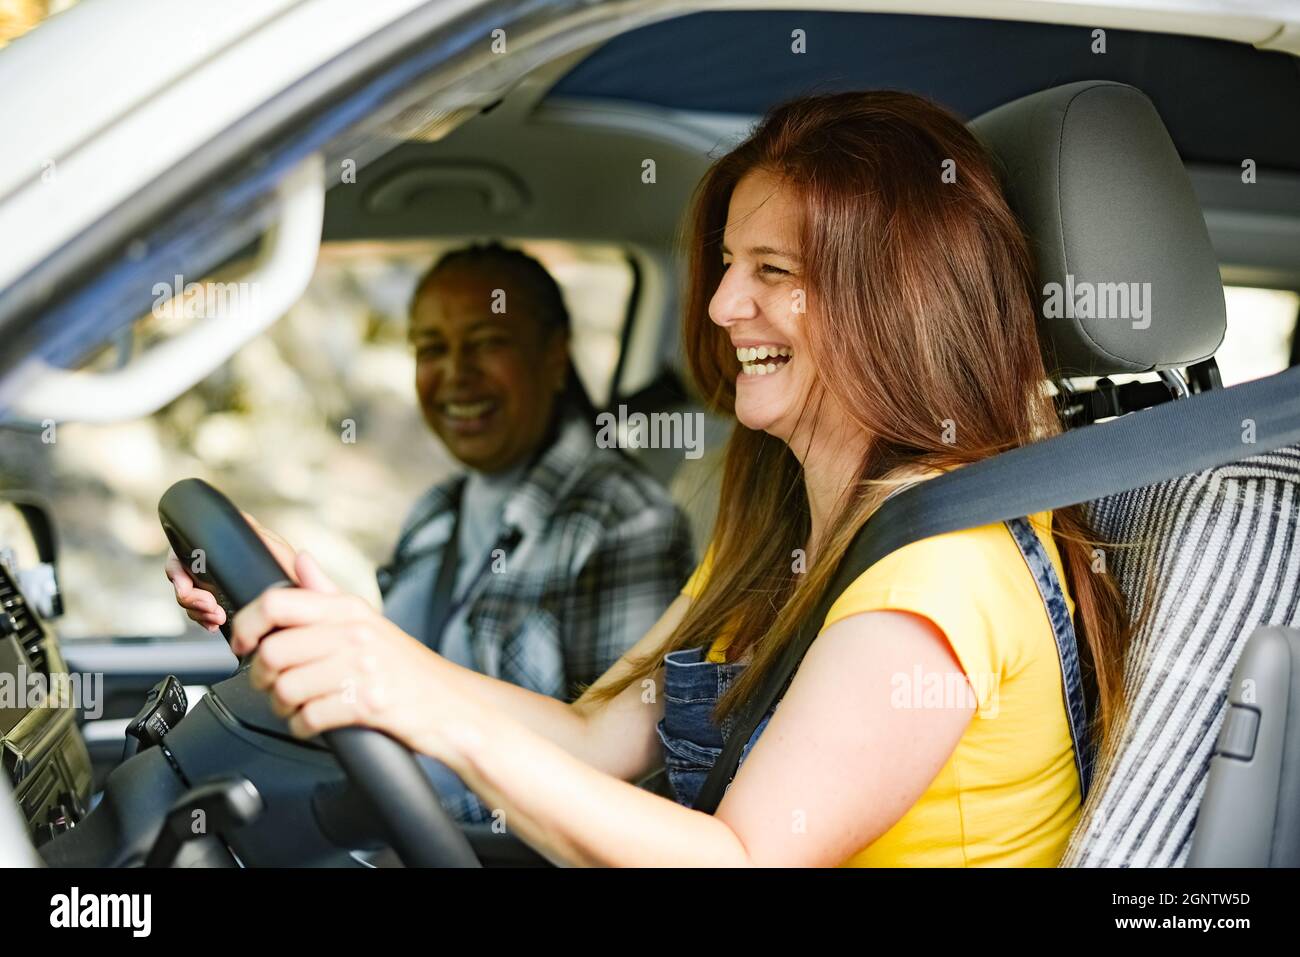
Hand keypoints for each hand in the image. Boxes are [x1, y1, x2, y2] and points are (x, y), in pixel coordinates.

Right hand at [164, 511, 297, 631]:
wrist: (299, 599)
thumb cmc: (290, 568)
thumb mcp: (275, 551)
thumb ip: (258, 538)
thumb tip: (243, 523)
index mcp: (219, 545)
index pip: (180, 553)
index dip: (177, 571)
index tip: (185, 586)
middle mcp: (210, 561)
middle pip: (179, 580)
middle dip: (190, 598)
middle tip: (210, 608)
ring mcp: (212, 584)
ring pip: (188, 599)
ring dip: (198, 612)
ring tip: (217, 618)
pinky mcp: (217, 603)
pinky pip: (200, 613)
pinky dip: (205, 620)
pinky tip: (216, 624)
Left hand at [236, 553, 463, 758]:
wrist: (452, 704)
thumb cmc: (407, 668)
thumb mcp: (369, 621)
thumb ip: (327, 593)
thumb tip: (299, 560)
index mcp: (348, 610)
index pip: (276, 603)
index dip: (246, 625)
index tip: (242, 643)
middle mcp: (354, 634)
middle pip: (273, 652)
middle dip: (261, 677)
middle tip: (270, 684)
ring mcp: (361, 668)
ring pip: (285, 689)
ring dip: (280, 707)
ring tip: (294, 706)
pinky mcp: (367, 704)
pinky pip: (308, 719)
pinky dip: (302, 727)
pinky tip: (313, 722)